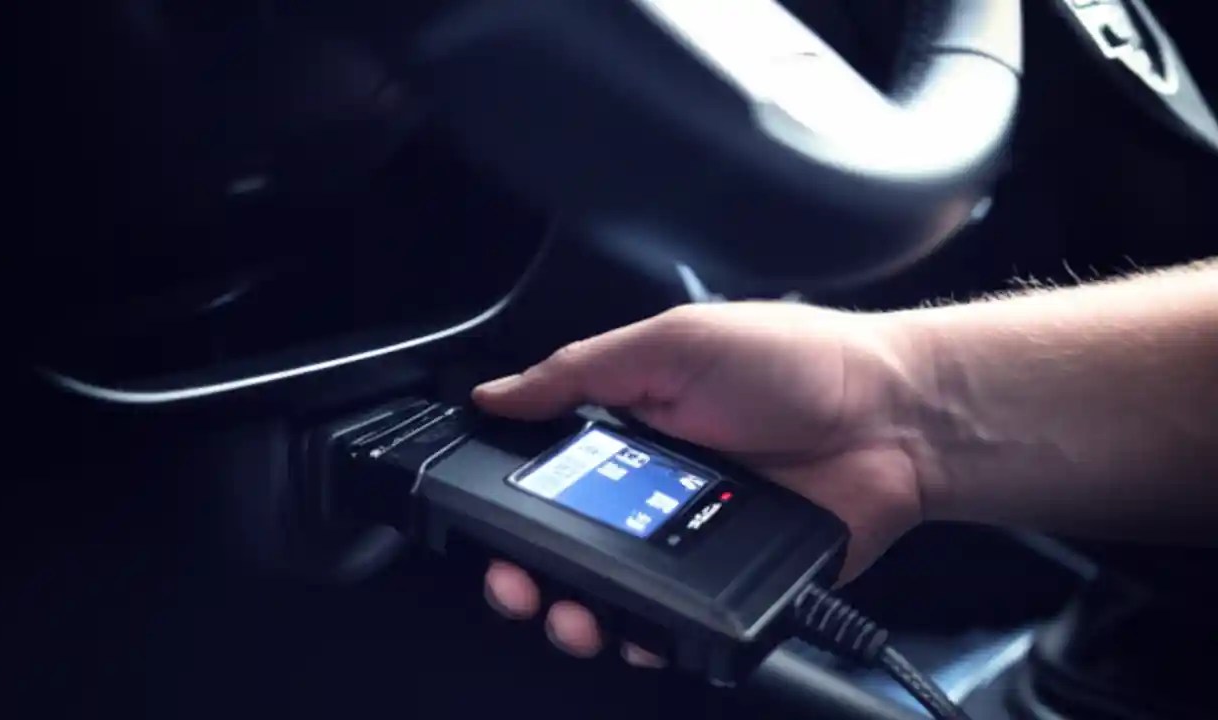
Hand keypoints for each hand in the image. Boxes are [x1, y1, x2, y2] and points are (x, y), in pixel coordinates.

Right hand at [473, 302, 931, 662]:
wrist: (897, 420)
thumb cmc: (799, 364)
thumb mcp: (674, 343)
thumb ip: (582, 371)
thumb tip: (496, 393)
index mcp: (630, 423)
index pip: (546, 471)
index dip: (507, 502)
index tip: (485, 528)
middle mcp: (653, 485)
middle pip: (568, 545)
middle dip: (530, 573)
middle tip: (516, 584)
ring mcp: (690, 538)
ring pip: (614, 593)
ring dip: (578, 612)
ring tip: (569, 614)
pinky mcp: (731, 582)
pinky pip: (675, 623)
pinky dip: (647, 636)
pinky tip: (630, 632)